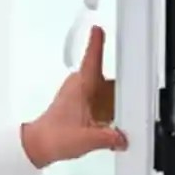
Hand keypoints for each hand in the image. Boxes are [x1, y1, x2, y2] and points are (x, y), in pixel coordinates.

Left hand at [22, 25, 127, 168]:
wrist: (39, 145)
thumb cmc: (54, 136)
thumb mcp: (88, 139)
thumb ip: (111, 138)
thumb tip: (124, 137)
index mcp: (82, 87)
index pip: (92, 59)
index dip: (96, 43)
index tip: (99, 29)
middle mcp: (81, 87)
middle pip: (108, 79)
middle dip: (122, 87)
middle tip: (136, 90)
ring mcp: (81, 96)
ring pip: (107, 92)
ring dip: (116, 102)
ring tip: (125, 114)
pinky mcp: (82, 106)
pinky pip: (103, 103)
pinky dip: (110, 110)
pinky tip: (115, 123)